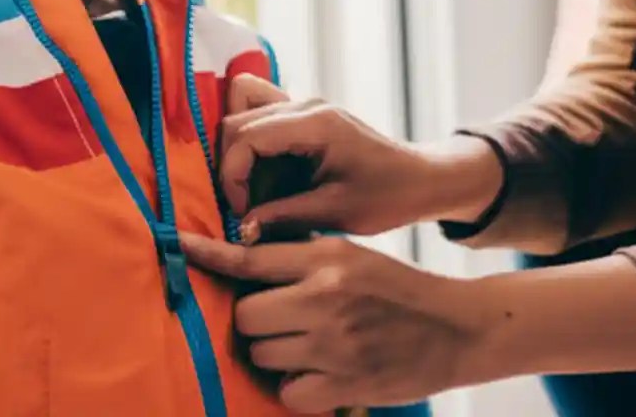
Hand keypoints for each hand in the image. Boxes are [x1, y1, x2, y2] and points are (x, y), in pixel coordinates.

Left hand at [181, 232, 488, 411]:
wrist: (459, 329)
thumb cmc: (396, 290)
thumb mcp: (350, 256)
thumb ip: (299, 258)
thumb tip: (239, 260)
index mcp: (326, 257)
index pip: (249, 256)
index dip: (207, 253)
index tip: (175, 244)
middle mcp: (326, 297)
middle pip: (246, 315)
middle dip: (256, 321)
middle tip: (282, 321)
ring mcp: (334, 343)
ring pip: (262, 353)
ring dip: (275, 353)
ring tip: (307, 346)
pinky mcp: (344, 384)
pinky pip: (287, 390)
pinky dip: (296, 387)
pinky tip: (319, 373)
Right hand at [219, 75, 503, 236]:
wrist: (422, 180)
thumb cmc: (390, 195)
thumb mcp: (336, 212)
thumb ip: (284, 216)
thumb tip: (241, 227)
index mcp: (316, 124)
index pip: (246, 136)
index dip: (232, 175)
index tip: (242, 212)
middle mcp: (305, 106)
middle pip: (236, 120)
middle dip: (230, 166)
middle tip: (245, 206)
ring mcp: (303, 108)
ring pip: (242, 113)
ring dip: (237, 153)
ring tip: (252, 189)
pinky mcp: (302, 119)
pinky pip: (259, 120)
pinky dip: (251, 148)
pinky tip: (264, 179)